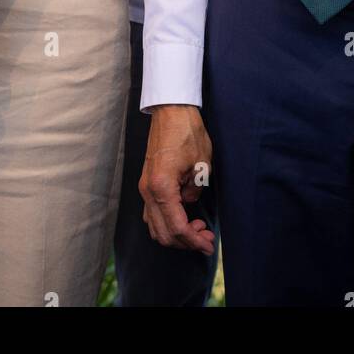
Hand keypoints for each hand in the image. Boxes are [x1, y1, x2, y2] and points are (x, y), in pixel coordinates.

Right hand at [139, 105, 215, 252]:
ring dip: (176, 233)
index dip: (194, 240)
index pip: (177, 227)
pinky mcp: (147, 182)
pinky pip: (152, 213)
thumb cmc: (187, 132)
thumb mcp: (202, 164)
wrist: (171, 110)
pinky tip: (183, 216)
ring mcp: (145, 186)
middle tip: (206, 237)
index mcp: (162, 187)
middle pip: (163, 233)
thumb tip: (189, 202)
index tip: (209, 243)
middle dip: (186, 241)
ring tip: (197, 227)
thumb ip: (195, 191)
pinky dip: (167, 222)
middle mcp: (148, 190)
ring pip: (155, 225)